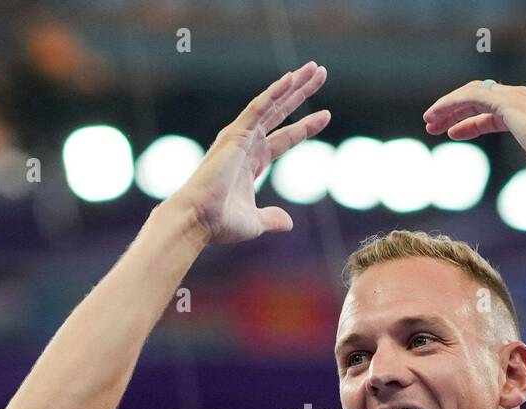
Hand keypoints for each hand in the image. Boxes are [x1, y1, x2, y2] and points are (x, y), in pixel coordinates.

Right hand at [172, 62, 329, 244]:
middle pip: (281, 112)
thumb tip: (288, 223)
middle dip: (301, 93)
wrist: (199, 220)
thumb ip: (272, 218)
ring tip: (314, 68)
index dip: (305, 126)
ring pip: (272, 104)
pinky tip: (291, 79)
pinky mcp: (235, 135)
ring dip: (293, 85)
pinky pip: (258, 108)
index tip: (326, 115)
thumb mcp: (256, 222)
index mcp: (253, 161)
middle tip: (320, 72)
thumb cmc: (221, 223)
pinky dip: (274, 93)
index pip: (285, 138)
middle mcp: (247, 144)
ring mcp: (241, 137)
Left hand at [422, 81, 525, 194]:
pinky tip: (436, 117)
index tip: (450, 133)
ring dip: (447, 107)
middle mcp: (522, 98)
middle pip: (478, 98)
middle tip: (432, 125)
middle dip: (454, 111)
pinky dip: (450, 104)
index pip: (491, 110)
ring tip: (428, 122)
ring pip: (471, 94)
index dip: (469, 122)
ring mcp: (515, 97)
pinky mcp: (507, 101)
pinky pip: (471, 96)